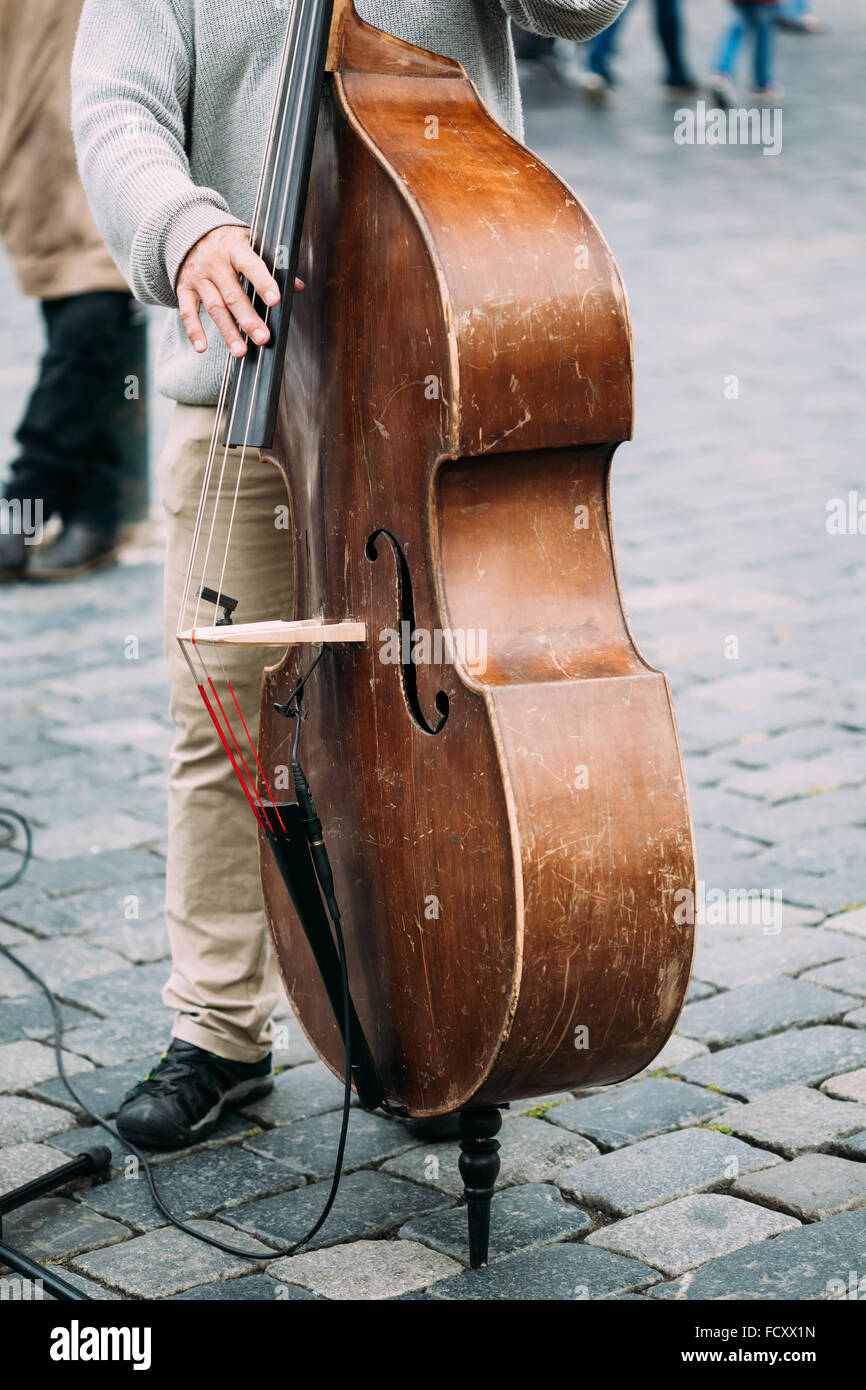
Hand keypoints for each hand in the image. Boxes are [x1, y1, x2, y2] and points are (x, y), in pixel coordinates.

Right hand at [176, 224, 303, 356]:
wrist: (187, 231)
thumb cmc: (228, 242)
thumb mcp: (251, 243)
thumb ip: (273, 263)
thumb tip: (297, 286)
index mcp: (234, 248)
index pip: (250, 265)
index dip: (263, 283)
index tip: (275, 300)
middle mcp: (214, 262)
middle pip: (233, 294)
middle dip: (248, 319)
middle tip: (263, 338)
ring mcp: (198, 276)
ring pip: (214, 307)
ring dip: (228, 331)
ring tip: (241, 351)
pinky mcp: (184, 288)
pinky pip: (187, 312)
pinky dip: (194, 331)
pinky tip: (202, 348)